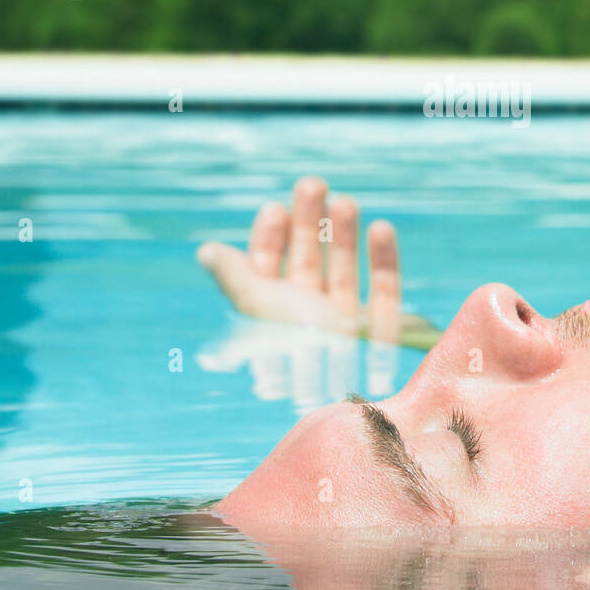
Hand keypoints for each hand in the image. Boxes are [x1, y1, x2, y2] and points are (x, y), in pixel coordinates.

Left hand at [197, 177, 407, 343]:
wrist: (346, 406)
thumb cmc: (296, 356)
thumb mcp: (261, 311)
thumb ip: (237, 279)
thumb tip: (206, 250)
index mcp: (273, 323)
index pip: (267, 272)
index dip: (269, 239)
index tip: (273, 209)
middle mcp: (307, 322)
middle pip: (306, 263)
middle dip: (308, 222)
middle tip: (312, 184)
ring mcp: (345, 325)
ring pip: (344, 270)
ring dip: (343, 234)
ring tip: (345, 201)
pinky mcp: (381, 333)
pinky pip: (384, 291)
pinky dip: (384, 259)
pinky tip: (381, 227)